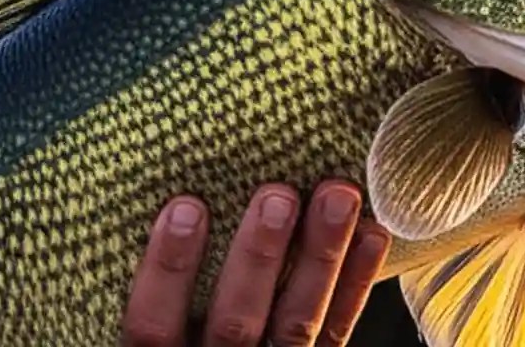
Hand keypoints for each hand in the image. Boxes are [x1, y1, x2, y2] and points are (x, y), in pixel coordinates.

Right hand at [120, 180, 390, 346]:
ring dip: (321, 256)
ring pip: (297, 323)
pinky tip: (372, 234)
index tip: (185, 205)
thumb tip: (167, 195)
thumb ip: (160, 285)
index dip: (167, 269)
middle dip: (259, 256)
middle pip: (235, 323)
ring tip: (337, 196)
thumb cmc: (184, 326)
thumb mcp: (160, 324)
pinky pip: (336, 331)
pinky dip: (355, 282)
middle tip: (279, 194)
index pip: (152, 325)